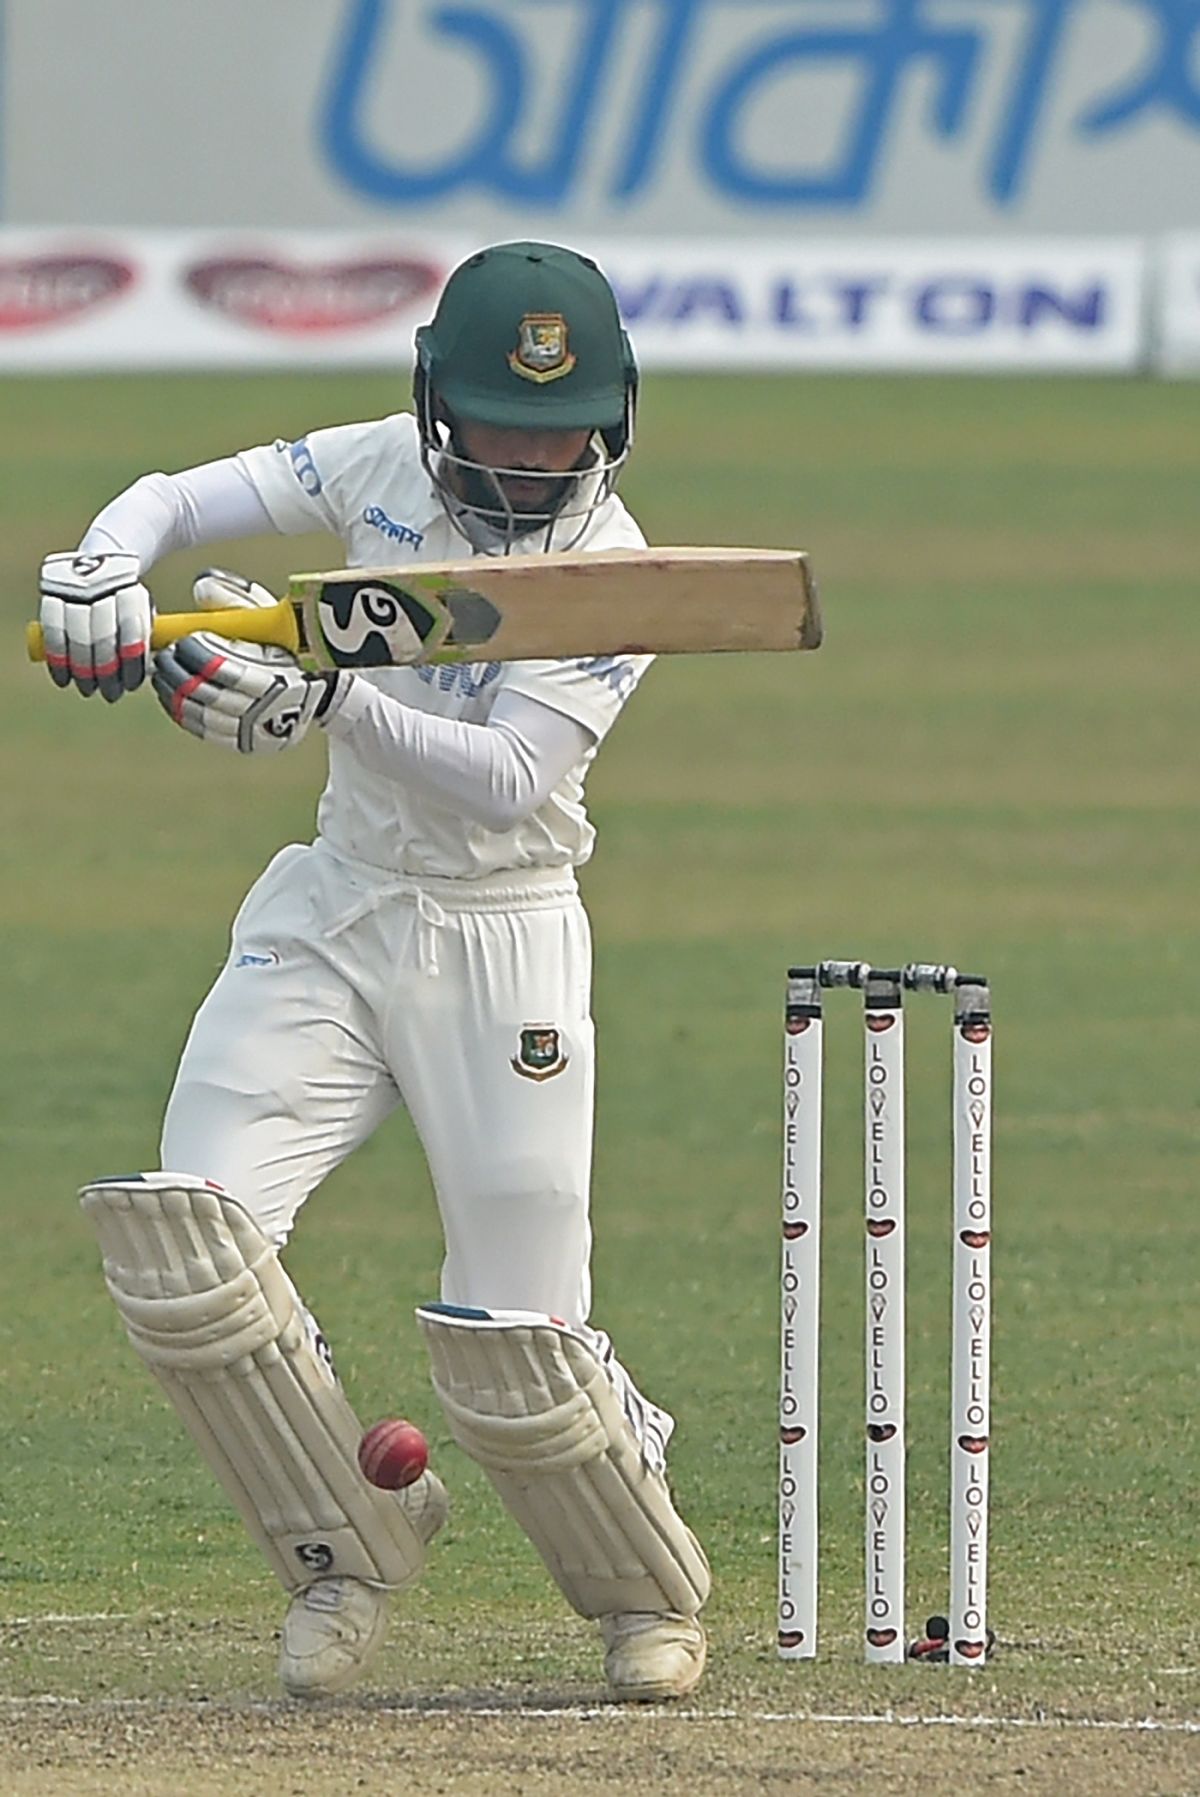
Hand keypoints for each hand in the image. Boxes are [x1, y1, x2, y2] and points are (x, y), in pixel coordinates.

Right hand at [39, 551, 152, 699]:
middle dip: (106, 670)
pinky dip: (57, 657)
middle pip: (102, 634)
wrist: (100, 559)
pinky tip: (63, 678)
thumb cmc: (128, 598)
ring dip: (82, 669)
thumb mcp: (145, 608)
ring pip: (77, 634)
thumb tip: (153, 669)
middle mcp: (101, 584)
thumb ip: (152, 633)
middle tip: (111, 694)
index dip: (131, 659)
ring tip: (88, 689)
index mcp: (130, 588)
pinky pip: (52, 629)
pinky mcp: (52, 592)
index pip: (131, 627)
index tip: (132, 684)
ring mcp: (75, 587)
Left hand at [152, 567, 348, 752]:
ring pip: (206, 716)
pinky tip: (171, 696)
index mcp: (281, 677)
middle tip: (166, 655)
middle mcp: (271, 710)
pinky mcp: (245, 743)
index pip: (232, 671)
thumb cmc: (285, 647)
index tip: (184, 641)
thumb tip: (202, 587)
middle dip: (182, 675)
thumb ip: (235, 601)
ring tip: (164, 673)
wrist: (315, 690)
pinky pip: (206, 732)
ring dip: (177, 695)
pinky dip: (183, 714)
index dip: (202, 657)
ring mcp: (257, 730)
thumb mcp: (268, 618)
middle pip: (213, 696)